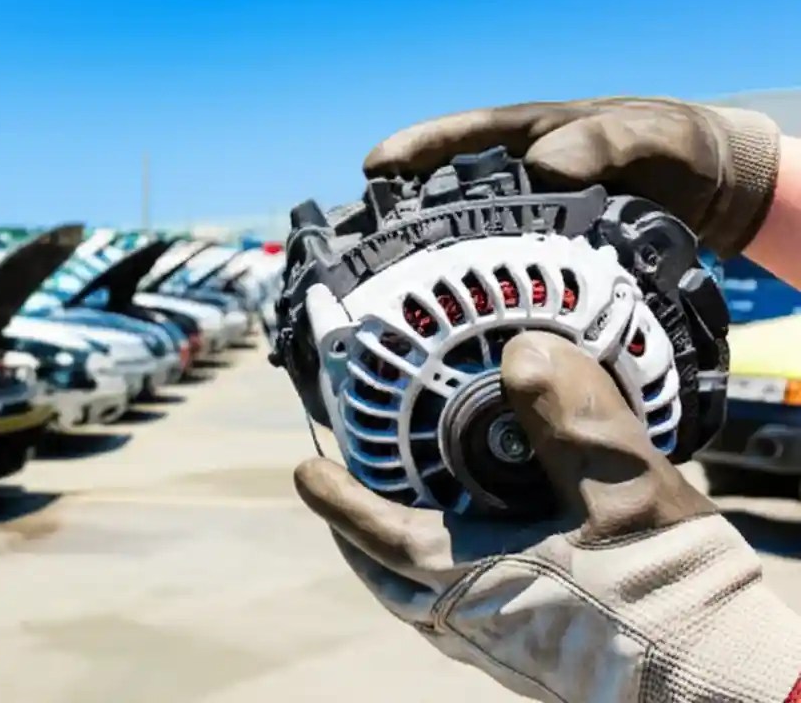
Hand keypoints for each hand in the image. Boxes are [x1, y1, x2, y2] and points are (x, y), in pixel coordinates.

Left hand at [295, 331, 800, 702]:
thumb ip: (571, 418)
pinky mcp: (534, 655)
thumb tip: (524, 353)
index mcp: (473, 578)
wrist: (718, 680)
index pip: (381, 533)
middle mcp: (474, 619)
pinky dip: (445, 576)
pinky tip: (483, 553)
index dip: (340, 497)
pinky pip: (463, 611)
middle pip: (390, 577)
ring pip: (422, 600)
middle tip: (340, 496)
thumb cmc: (669, 593)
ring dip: (398, 558)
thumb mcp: (621, 489)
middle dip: (358, 534)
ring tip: (402, 521)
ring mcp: (502, 645)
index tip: (305, 469)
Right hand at [362, 97, 780, 258]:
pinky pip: (499, 276)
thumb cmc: (673, 147)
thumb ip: (597, 144)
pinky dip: (474, 297)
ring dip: (430, 267)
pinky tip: (453, 324)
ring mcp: (526, 222)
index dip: (410, 154)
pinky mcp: (543, 262)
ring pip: (464, 241)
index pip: (456, 140)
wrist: (714, 192)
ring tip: (392, 295)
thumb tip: (542, 168)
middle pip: (443, 197)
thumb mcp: (640, 136)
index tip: (372, 171)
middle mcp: (515, 181)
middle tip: (365, 248)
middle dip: (402, 220)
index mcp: (527, 140)